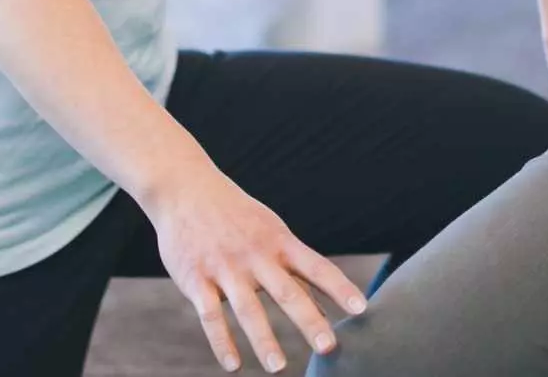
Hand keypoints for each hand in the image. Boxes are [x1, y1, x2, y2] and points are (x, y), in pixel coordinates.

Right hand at [142, 161, 368, 372]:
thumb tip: (327, 306)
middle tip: (328, 348)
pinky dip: (222, 342)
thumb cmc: (239, 217)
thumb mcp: (271, 233)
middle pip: (286, 292)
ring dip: (264, 340)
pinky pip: (210, 316)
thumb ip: (297, 270)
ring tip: (279, 367)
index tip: (362, 310)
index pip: (317, 266)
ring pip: (247, 308)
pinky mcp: (196, 279)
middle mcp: (256, 255)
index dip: (340, 288)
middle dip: (308, 320)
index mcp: (279, 242)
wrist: (186, 189)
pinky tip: (233, 365)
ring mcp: (225, 267)